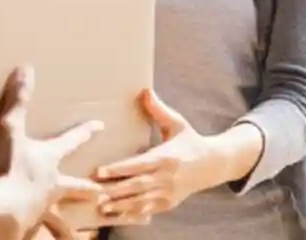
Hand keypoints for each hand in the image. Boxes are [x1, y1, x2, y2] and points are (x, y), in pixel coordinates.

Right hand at [0, 66, 104, 238]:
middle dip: (89, 187)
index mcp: (49, 160)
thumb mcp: (10, 130)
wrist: (2, 213)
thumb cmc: (8, 170)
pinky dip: (42, 236)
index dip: (85, 132)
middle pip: (76, 185)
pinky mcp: (30, 226)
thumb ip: (18, 101)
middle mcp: (52, 186)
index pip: (72, 141)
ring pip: (62, 216)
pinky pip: (40, 232)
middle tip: (103, 192)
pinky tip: (38, 238)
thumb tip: (26, 69)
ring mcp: (43, 209)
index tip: (100, 126)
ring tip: (80, 232)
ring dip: (72, 223)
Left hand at [93, 90, 223, 225]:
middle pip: (136, 186)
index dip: (119, 169)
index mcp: (165, 157)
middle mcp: (166, 177)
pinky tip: (116, 215)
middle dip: (115, 190)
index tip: (100, 171)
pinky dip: (132, 214)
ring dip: (120, 205)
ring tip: (101, 206)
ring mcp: (167, 193)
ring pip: (140, 201)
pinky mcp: (168, 204)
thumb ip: (159, 110)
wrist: (212, 165)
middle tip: (93, 192)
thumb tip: (145, 91)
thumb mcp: (177, 123)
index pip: (138, 165)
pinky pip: (148, 210)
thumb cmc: (190, 141)